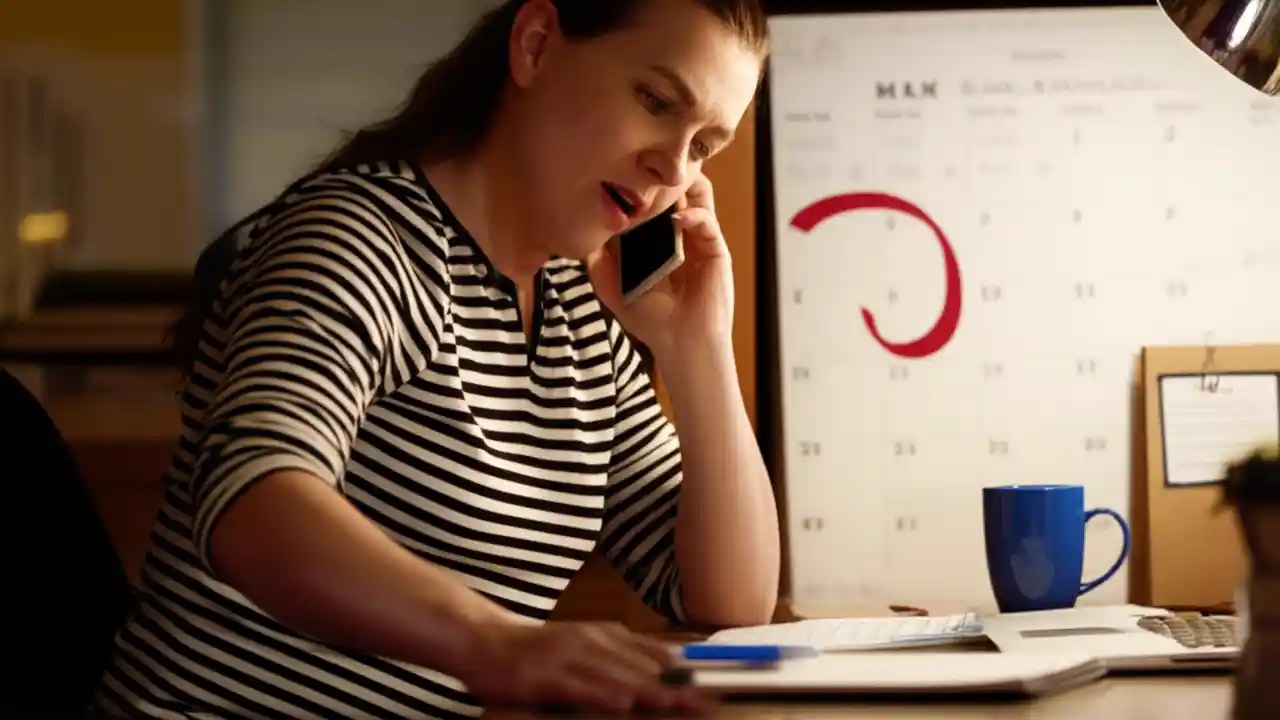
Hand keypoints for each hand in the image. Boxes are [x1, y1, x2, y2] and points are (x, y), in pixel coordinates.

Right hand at [458, 621, 713, 714]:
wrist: (484, 640)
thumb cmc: (539, 650)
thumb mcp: (584, 646)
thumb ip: (620, 657)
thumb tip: (668, 668)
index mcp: (607, 635)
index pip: (656, 657)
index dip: (688, 675)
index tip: (717, 689)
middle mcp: (593, 642)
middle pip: (644, 670)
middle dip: (678, 689)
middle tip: (710, 703)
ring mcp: (568, 657)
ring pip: (617, 678)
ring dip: (651, 693)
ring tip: (681, 705)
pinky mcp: (544, 676)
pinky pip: (579, 688)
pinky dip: (603, 696)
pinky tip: (624, 705)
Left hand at [587, 174, 733, 358]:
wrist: (679, 342)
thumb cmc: (648, 318)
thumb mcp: (610, 284)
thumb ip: (597, 257)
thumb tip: (585, 227)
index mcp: (655, 235)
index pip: (651, 196)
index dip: (639, 182)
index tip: (620, 171)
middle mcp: (678, 231)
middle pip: (676, 186)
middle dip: (662, 175)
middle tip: (644, 167)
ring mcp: (698, 237)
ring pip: (698, 193)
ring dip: (682, 185)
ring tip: (662, 186)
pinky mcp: (715, 249)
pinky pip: (707, 221)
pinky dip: (693, 215)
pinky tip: (677, 220)